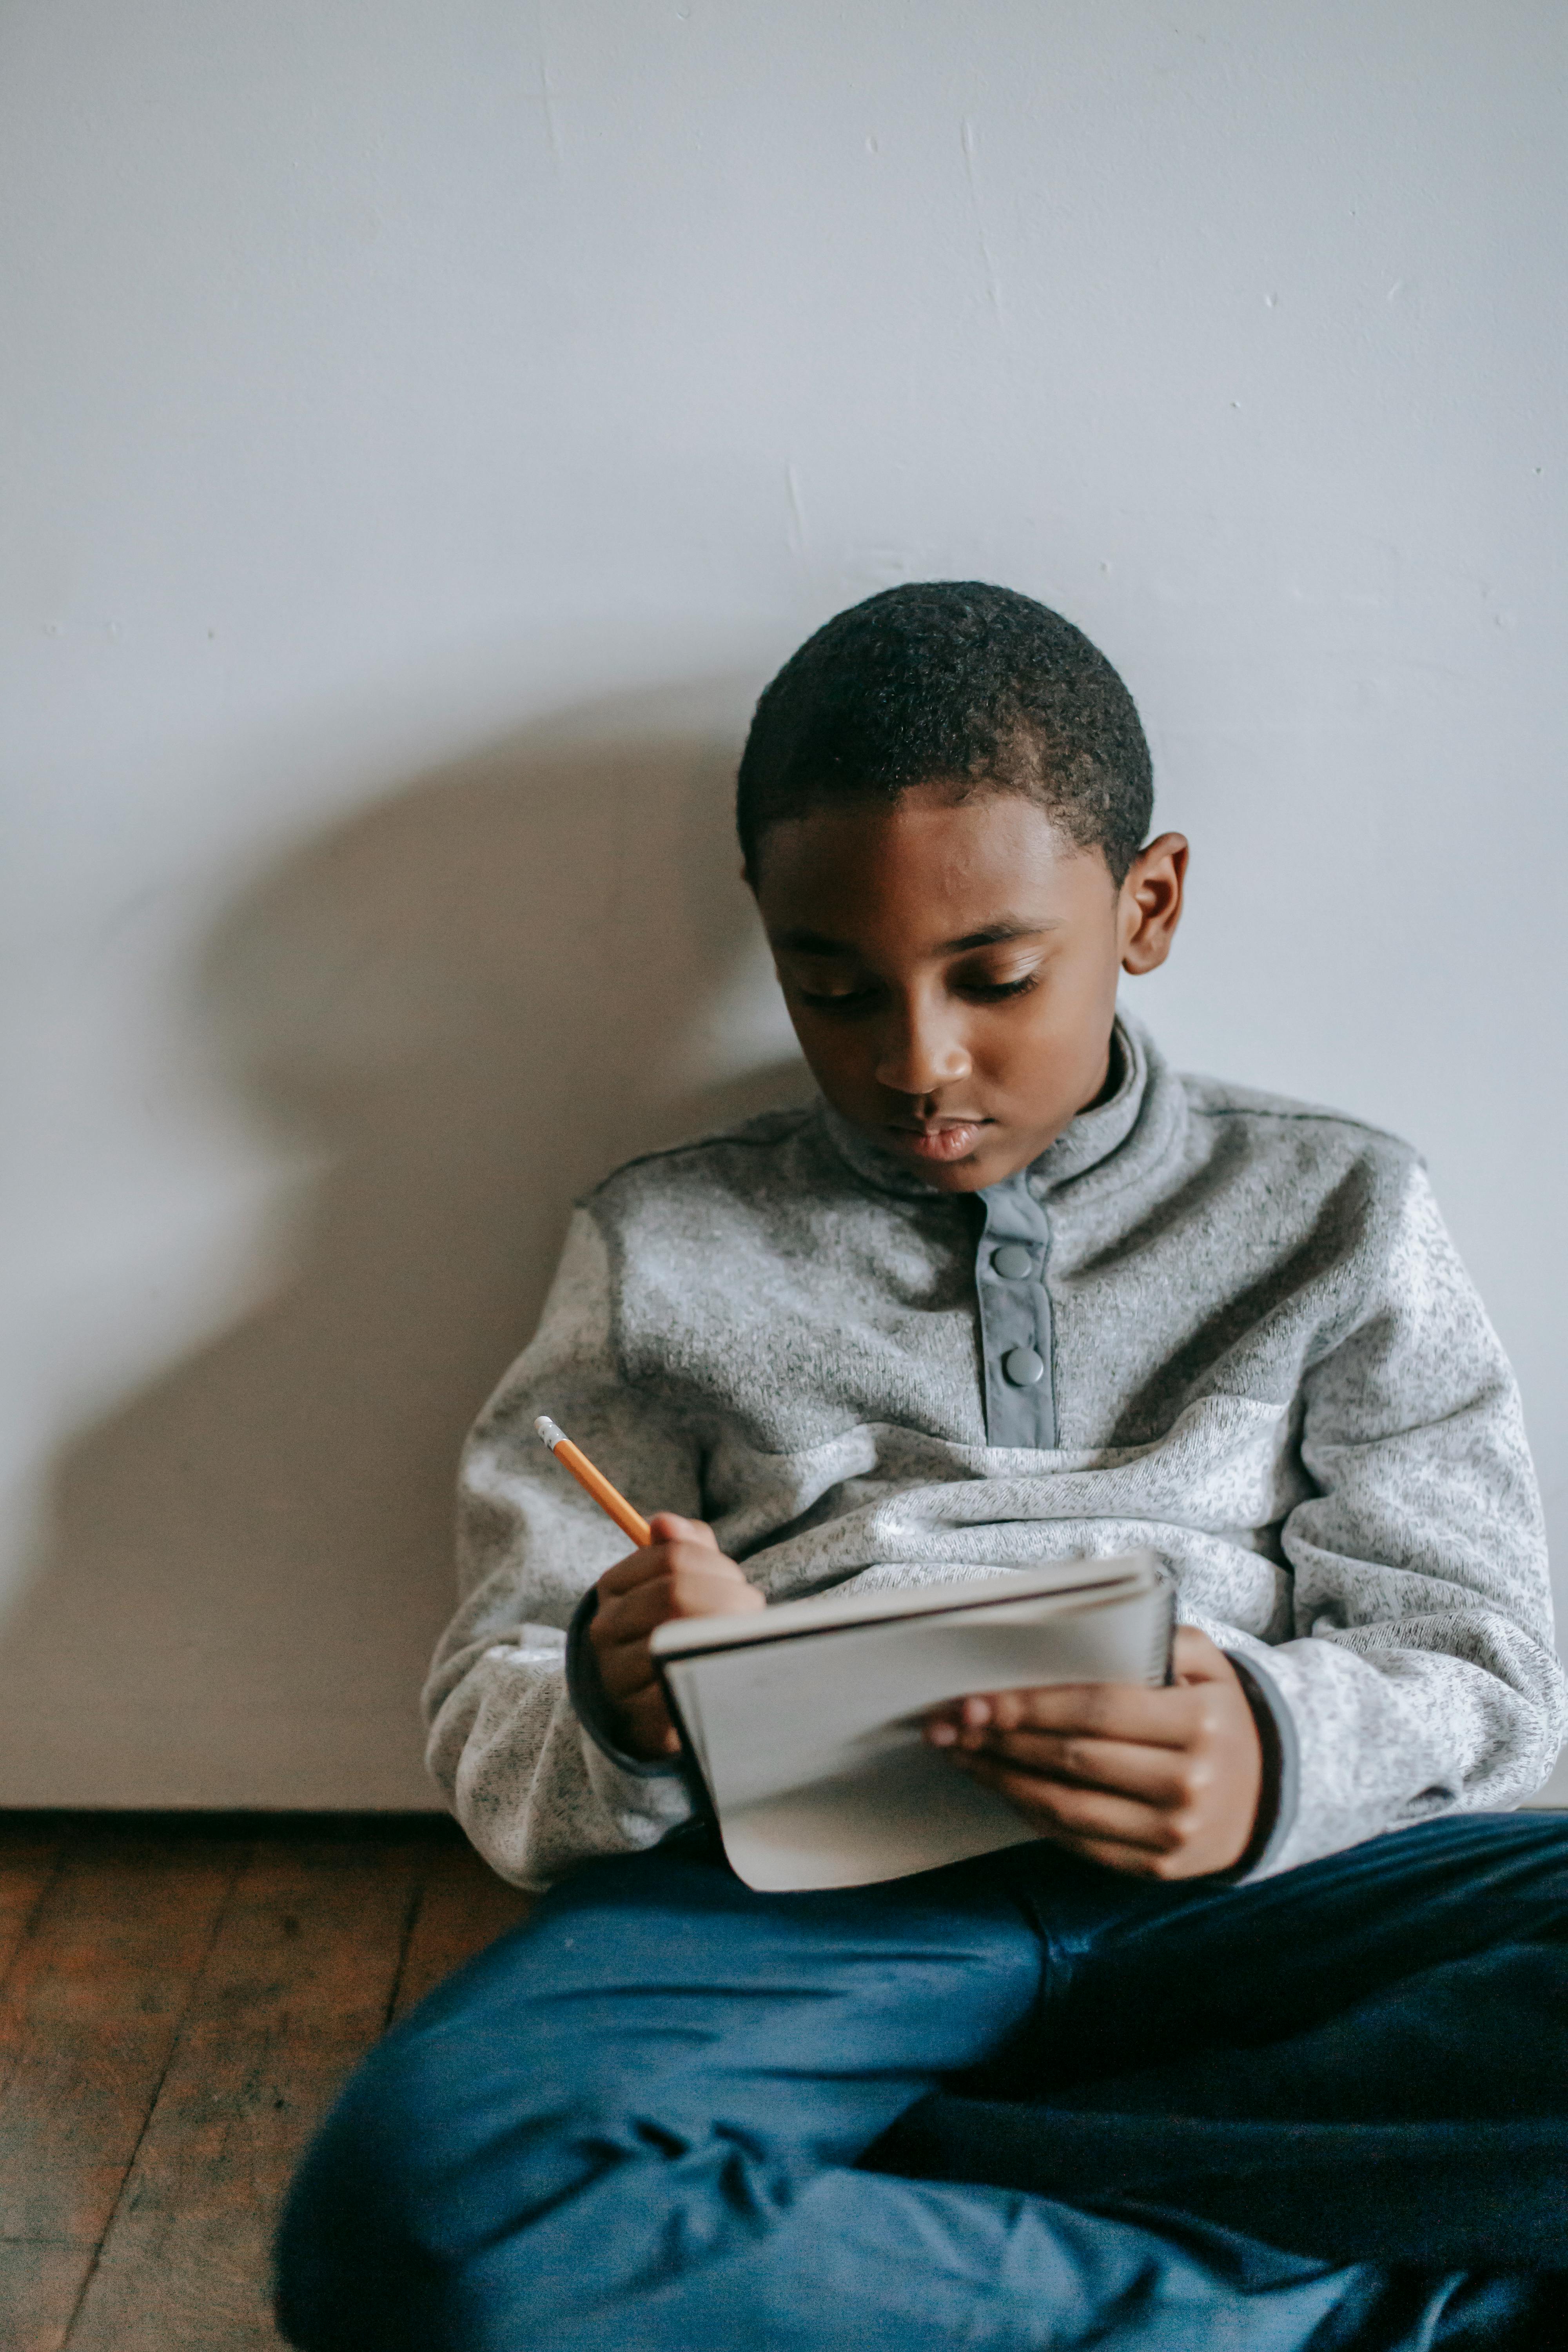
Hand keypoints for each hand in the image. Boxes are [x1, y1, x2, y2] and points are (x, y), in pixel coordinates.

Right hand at [589, 1513, 761, 1760]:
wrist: (656, 1707)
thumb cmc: (678, 1629)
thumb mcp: (680, 1581)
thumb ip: (683, 1547)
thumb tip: (663, 1522)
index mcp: (614, 1587)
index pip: (671, 1557)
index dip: (715, 1563)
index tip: (736, 1578)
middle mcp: (605, 1629)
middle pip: (674, 1594)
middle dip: (726, 1595)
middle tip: (751, 1608)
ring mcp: (617, 1674)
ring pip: (674, 1640)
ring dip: (723, 1633)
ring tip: (742, 1637)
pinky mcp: (638, 1717)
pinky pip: (676, 1688)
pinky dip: (709, 1674)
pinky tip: (727, 1669)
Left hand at [924, 1627, 1263, 1878]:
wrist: (1268, 1789)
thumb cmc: (1217, 1713)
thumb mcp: (1206, 1662)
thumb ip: (1156, 1639)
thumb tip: (1080, 1633)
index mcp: (1199, 1722)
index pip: (1097, 1709)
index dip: (1030, 1705)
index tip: (976, 1699)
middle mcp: (1189, 1782)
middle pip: (1073, 1758)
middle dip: (1002, 1740)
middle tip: (951, 1725)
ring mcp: (1173, 1832)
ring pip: (1066, 1806)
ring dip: (1003, 1779)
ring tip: (963, 1755)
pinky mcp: (1157, 1867)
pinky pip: (1079, 1841)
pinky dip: (1031, 1813)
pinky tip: (1002, 1786)